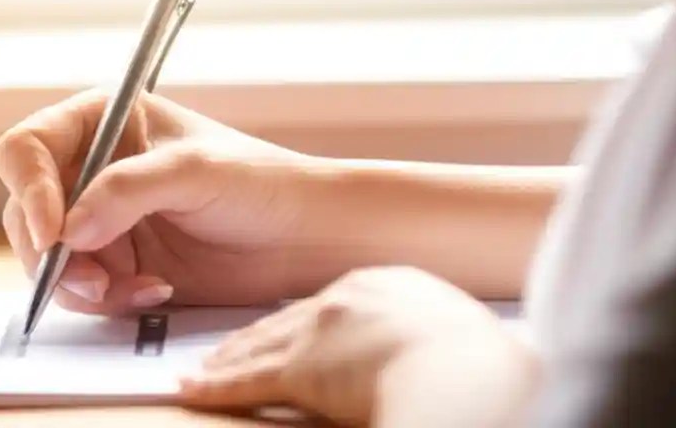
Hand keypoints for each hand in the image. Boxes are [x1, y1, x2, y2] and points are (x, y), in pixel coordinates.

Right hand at [0, 89, 328, 314]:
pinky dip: (106, 299)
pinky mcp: (115, 265)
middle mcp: (90, 169)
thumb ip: (128, 191)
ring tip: (129, 288)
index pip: (28, 148)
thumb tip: (68, 230)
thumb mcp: (195, 171)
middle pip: (26, 210)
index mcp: (102, 122)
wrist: (304, 239)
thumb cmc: (261, 182)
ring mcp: (100, 220)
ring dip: (77, 282)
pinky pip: (80, 289)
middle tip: (91, 279)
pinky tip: (155, 291)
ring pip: (45, 258)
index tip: (54, 232)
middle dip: (51, 251)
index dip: (30, 188)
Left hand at [181, 266, 503, 424]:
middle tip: (223, 348)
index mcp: (389, 285)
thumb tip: (438, 363)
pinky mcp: (301, 370)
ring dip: (226, 361)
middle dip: (252, 338)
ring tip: (203, 369)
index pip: (331, 306)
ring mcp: (319, 331)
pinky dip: (214, 388)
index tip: (289, 330)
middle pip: (286, 322)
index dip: (302, 322)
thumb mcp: (457, 334)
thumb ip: (429, 339)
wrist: (467, 368)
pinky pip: (246, 383)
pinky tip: (191, 389)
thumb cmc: (483, 362)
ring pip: (259, 349)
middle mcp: (347, 298)